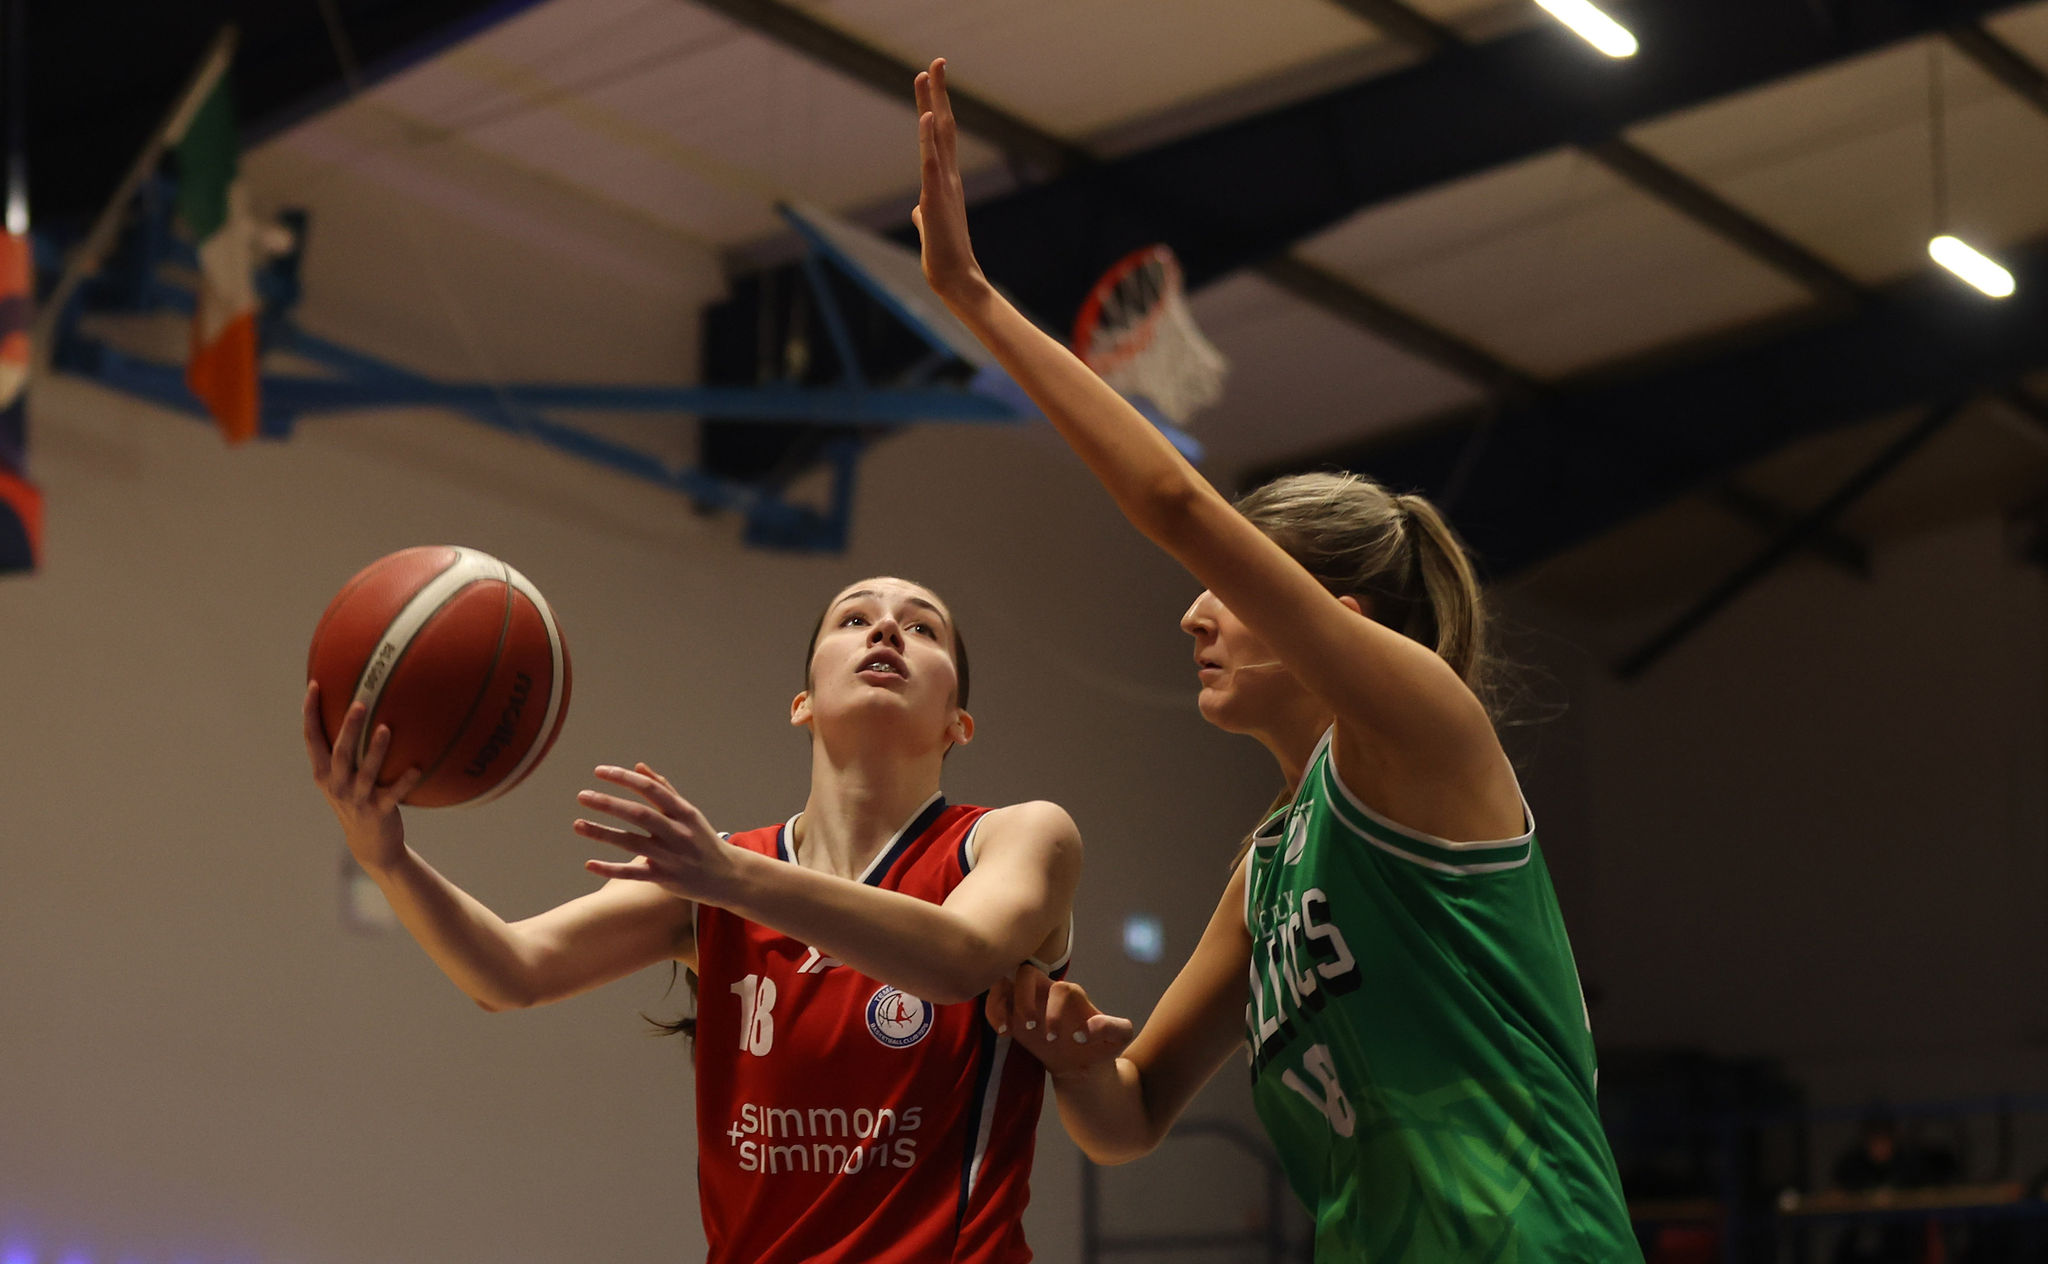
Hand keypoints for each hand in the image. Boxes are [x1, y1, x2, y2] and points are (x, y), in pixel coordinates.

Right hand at [303, 680, 420, 872]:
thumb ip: (344, 748)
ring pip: (365, 772)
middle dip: (348, 728)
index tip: (314, 685)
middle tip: (360, 703)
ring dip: (376, 751)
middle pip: (339, 752)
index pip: (311, 739)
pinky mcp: (379, 811)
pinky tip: (418, 768)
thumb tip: (358, 707)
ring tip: (387, 728)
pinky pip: (393, 794)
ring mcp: (357, 799)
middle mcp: (336, 784)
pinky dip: (404, 781)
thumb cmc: (357, 799)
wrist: (370, 843)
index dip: (310, 713)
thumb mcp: (344, 776)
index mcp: (324, 772)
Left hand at [574, 763, 736, 904]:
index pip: (651, 789)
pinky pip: (633, 873)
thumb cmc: (702, 840)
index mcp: (683, 812)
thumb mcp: (689, 813)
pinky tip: (589, 864)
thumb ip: (664, 789)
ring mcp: (670, 856)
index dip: (624, 778)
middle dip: (609, 804)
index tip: (599, 771)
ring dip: (602, 833)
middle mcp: (677, 832)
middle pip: (639, 814)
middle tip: (581, 796)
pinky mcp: (664, 878)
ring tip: (577, 824)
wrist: (727, 876)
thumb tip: (638, 766)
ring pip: (631, 843)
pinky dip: (610, 869)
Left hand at [912, 58, 987, 304]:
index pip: (940, 135)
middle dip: (938, 93)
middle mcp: (947, 177)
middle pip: (943, 125)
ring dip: (933, 104)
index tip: (929, 77)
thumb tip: (918, 208)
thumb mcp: (929, 225)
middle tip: (936, 61)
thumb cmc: (944, 254)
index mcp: (945, 180)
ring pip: (938, 137)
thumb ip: (925, 210)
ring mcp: (942, 187)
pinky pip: (931, 164)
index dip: (935, 105)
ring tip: (928, 75)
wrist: (956, 280)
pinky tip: (928, 117)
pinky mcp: (934, 201)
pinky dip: (929, 140)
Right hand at [986, 962, 1132, 1078]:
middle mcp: (1047, 991)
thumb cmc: (1099, 1045)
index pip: (1060, 989)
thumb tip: (1087, 1027)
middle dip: (1025, 999)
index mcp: (1071, 994)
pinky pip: (995, 1000)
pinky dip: (993, 1012)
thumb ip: (1115, 1028)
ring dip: (1001, 1002)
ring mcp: (1027, 1001)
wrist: (1081, 1063)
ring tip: (1008, 1030)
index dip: (1059, 1013)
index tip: (1072, 1040)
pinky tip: (1003, 1033)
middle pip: (1027, 972)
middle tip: (1032, 1028)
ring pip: (1005, 981)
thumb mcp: (1119, 1038)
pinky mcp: (1014, 1014)